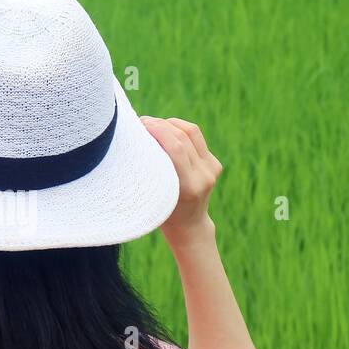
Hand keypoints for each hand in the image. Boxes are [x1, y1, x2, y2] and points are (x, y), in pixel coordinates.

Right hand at [141, 116, 221, 247]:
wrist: (189, 227)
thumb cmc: (162, 213)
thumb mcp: (152, 196)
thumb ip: (149, 172)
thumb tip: (133, 140)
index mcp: (190, 186)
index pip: (176, 148)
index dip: (157, 130)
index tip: (138, 124)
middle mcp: (205, 176)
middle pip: (183, 136)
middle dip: (160, 124)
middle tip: (141, 122)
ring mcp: (212, 169)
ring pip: (191, 132)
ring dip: (169, 123)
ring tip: (152, 124)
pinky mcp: (214, 164)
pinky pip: (196, 137)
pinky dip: (178, 130)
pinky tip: (164, 130)